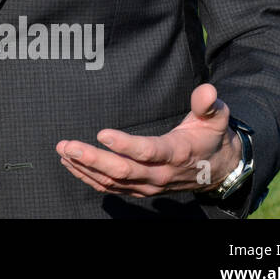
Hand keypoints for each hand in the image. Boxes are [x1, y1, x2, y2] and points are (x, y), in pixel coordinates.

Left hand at [56, 84, 243, 196]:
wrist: (216, 170)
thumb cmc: (210, 137)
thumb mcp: (215, 119)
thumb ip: (208, 105)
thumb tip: (208, 90)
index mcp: (176, 153)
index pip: (148, 151)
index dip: (125, 145)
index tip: (102, 133)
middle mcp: (160, 173)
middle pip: (123, 170)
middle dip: (93, 159)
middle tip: (68, 145)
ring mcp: (148, 184)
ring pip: (113, 181)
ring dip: (85, 168)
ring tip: (63, 151)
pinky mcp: (140, 189)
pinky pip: (112, 188)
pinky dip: (89, 178)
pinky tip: (71, 165)